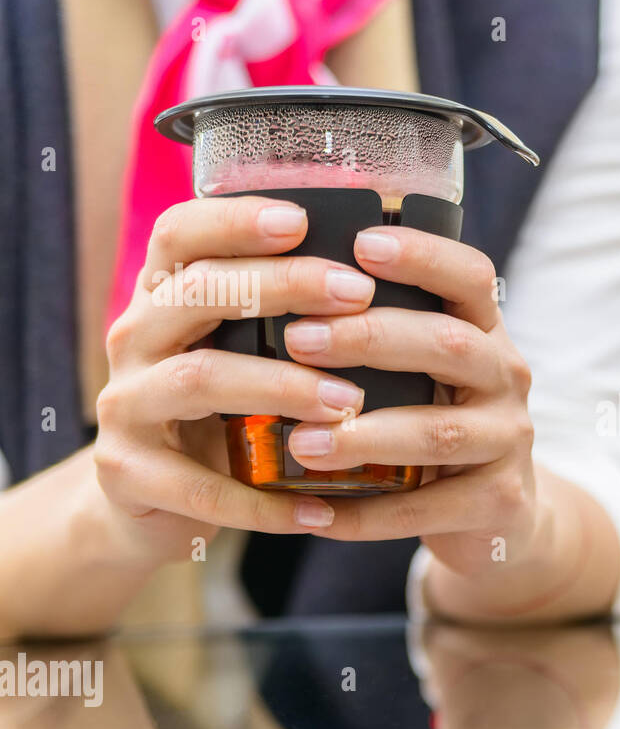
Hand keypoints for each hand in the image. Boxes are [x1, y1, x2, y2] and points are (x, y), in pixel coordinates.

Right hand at [94, 195, 375, 559]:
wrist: (147, 503)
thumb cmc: (220, 415)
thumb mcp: (241, 355)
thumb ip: (283, 319)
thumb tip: (385, 283)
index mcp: (161, 298)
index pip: (180, 235)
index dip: (234, 221)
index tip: (302, 218)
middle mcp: (134, 339)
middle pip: (198, 294)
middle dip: (282, 287)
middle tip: (358, 294)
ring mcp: (125, 407)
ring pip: (200, 380)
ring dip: (283, 386)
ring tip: (350, 402)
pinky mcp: (128, 475)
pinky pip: (201, 488)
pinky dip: (265, 504)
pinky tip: (321, 509)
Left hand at [281, 227, 539, 575]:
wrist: (500, 514)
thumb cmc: (436, 425)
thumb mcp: (426, 373)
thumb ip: (382, 335)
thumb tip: (276, 287)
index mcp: (485, 333)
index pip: (469, 277)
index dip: (422, 256)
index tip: (361, 244)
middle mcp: (507, 378)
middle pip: (450, 345)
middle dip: (371, 338)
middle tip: (296, 339)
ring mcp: (508, 441)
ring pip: (439, 431)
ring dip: (365, 434)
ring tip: (301, 442)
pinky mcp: (501, 502)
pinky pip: (427, 509)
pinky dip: (367, 515)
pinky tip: (316, 515)